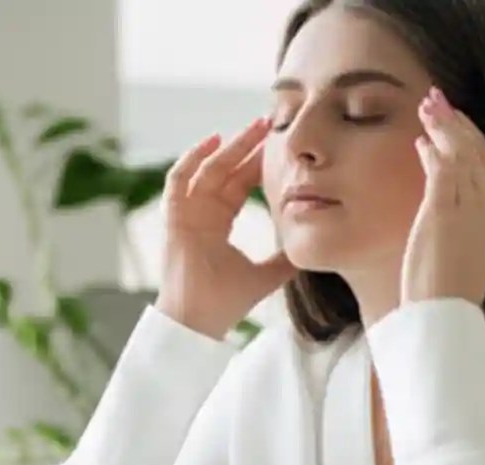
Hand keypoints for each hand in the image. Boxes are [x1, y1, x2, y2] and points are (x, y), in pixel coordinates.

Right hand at [155, 118, 296, 338]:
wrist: (199, 322)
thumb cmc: (225, 302)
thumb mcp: (266, 274)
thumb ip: (285, 259)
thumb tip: (311, 246)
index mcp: (219, 223)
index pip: (239, 184)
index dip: (257, 164)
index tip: (279, 146)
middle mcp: (201, 214)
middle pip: (225, 170)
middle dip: (247, 146)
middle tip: (271, 123)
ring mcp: (185, 214)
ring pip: (207, 169)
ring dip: (229, 146)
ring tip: (254, 127)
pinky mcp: (173, 218)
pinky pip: (178, 179)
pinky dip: (193, 158)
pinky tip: (214, 140)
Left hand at [401, 87, 484, 305]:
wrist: (445, 316)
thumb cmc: (449, 295)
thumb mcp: (464, 255)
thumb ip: (458, 224)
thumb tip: (442, 201)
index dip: (474, 140)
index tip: (457, 124)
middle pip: (481, 152)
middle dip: (460, 123)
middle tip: (440, 100)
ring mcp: (469, 209)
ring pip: (462, 153)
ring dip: (445, 125)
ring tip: (428, 105)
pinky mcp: (444, 212)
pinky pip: (443, 167)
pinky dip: (435, 146)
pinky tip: (421, 137)